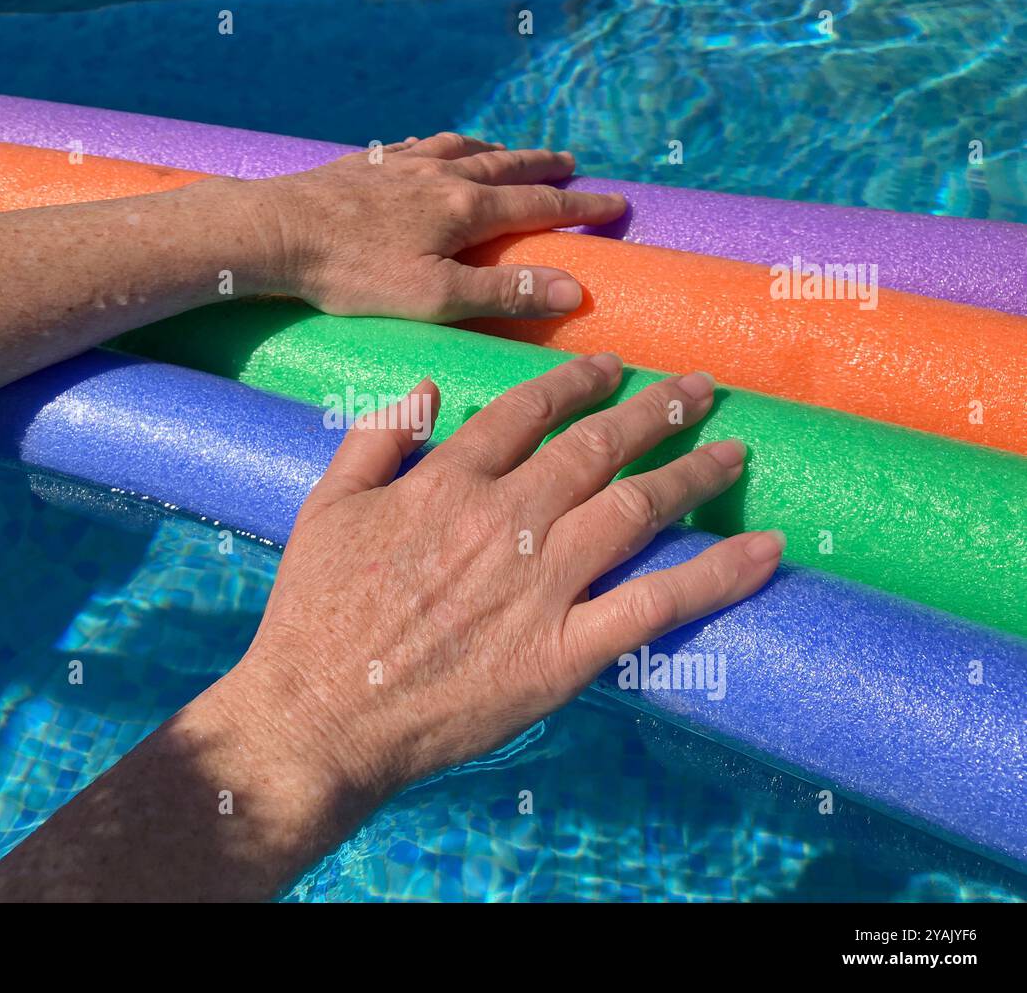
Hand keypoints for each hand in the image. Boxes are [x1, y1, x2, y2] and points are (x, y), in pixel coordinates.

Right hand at [0, 355, 786, 901]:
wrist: (320, 713)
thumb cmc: (315, 612)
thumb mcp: (324, 507)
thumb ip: (374, 438)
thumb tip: (424, 387)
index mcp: (447, 482)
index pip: (525, 411)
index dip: (572, 381)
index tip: (607, 366)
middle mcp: (506, 520)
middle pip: (595, 447)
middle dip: (653, 410)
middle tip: (698, 389)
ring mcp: (542, 585)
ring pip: (636, 509)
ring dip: (692, 471)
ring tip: (733, 450)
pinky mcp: (565, 651)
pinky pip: (657, 604)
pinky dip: (716, 575)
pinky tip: (764, 551)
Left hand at [236, 132, 625, 320]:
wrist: (278, 231)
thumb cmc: (353, 274)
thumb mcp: (434, 296)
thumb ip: (502, 292)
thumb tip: (572, 288)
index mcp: (463, 209)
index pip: (538, 206)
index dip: (580, 207)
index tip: (615, 205)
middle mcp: (439, 175)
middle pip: (505, 166)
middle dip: (542, 168)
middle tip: (571, 163)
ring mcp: (401, 164)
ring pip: (462, 148)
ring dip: (495, 150)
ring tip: (511, 152)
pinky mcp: (366, 164)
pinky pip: (417, 145)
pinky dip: (442, 144)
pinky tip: (434, 149)